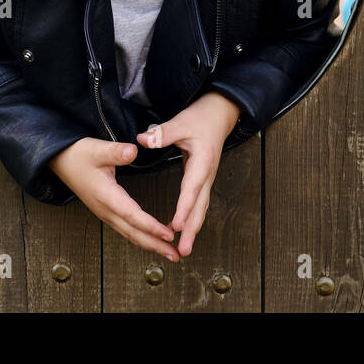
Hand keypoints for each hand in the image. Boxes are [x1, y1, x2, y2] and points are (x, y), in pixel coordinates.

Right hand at [48, 137, 181, 261]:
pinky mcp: (107, 211)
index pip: (132, 215)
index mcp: (106, 195)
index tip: (169, 234)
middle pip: (134, 233)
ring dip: (151, 244)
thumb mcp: (97, 149)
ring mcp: (106, 213)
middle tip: (176, 254)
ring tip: (170, 252)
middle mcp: (106, 209)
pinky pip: (127, 229)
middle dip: (156, 245)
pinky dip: (142, 237)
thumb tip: (132, 151)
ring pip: (131, 234)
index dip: (152, 226)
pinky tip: (153, 240)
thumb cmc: (78, 155)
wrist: (61, 161)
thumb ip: (115, 151)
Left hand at [135, 91, 240, 256]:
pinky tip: (183, 230)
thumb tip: (143, 140)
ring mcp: (206, 178)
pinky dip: (192, 219)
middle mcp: (207, 174)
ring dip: (193, 229)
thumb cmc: (201, 118)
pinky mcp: (203, 179)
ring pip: (201, 208)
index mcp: (203, 161)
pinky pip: (198, 203)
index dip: (184, 208)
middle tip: (183, 250)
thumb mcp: (181, 122)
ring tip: (184, 249)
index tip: (175, 225)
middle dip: (191, 230)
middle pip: (200, 206)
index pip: (192, 188)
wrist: (220, 114)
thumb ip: (163, 133)